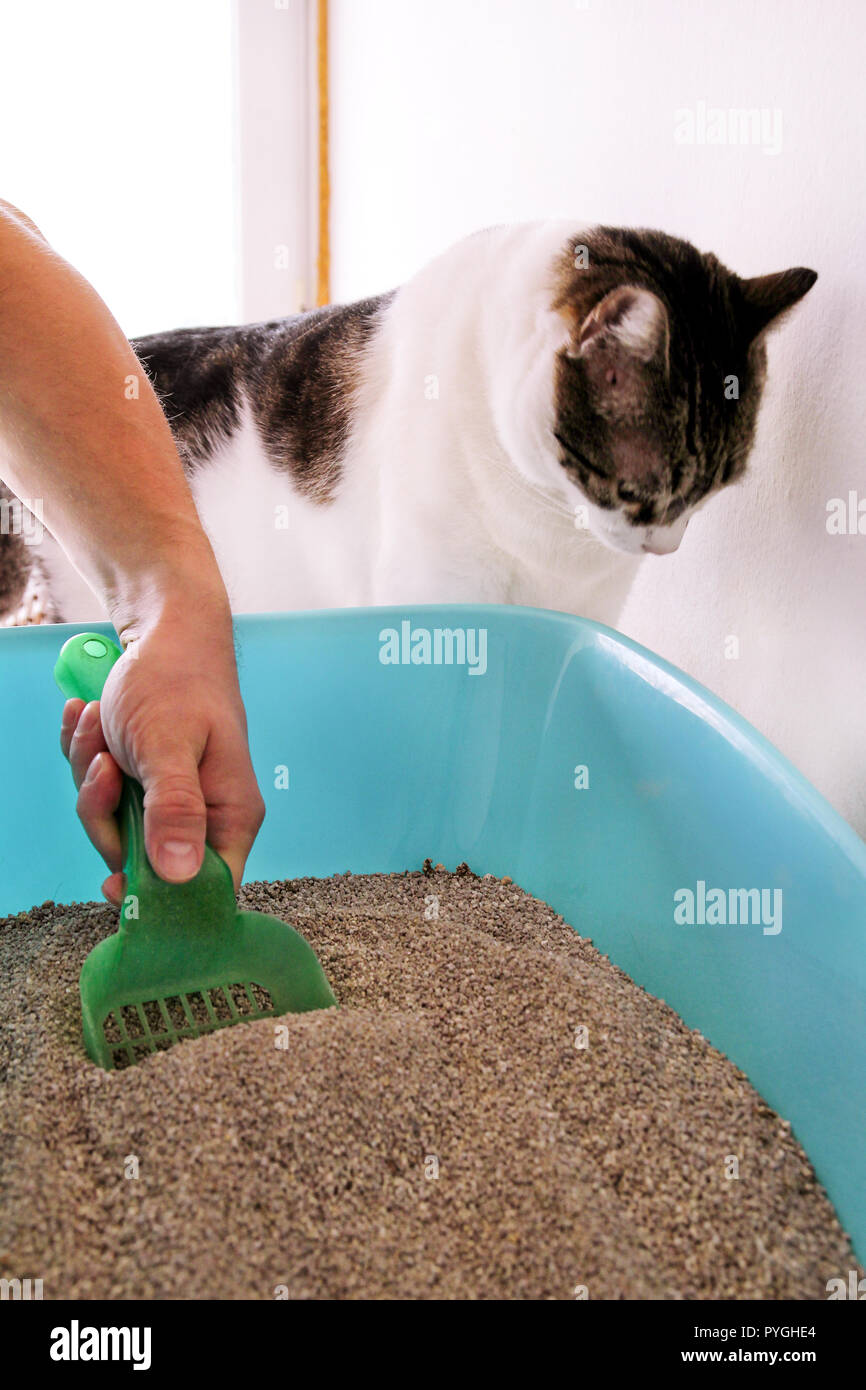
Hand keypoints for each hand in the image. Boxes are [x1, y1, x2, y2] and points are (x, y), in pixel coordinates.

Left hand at [59, 605, 264, 905]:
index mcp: (229, 817)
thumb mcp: (168, 746)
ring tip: (98, 722)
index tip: (114, 879)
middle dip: (106, 812)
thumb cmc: (177, 680)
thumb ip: (174, 811)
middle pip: (142, 863)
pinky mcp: (142, 784)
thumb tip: (181, 877)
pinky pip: (100, 796)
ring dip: (89, 774)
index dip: (159, 896)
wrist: (165, 630)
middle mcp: (204, 817)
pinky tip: (92, 717)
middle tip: (105, 762)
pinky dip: (86, 755)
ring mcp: (170, 801)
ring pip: (112, 826)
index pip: (204, 891)